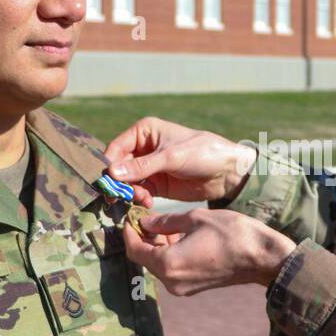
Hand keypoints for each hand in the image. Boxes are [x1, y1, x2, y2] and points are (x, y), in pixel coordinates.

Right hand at [104, 117, 256, 206]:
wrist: (226, 172)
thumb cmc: (202, 153)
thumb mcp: (171, 157)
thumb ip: (142, 166)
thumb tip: (112, 172)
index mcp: (144, 132)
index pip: (116, 148)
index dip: (110, 165)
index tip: (109, 181)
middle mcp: (142, 148)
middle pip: (118, 167)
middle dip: (119, 182)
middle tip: (120, 197)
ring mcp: (148, 168)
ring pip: (126, 182)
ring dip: (129, 193)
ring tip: (141, 199)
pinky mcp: (156, 184)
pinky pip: (138, 193)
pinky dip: (139, 199)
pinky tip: (147, 203)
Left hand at [123, 208, 296, 294]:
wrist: (262, 258)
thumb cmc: (232, 234)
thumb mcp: (195, 218)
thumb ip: (165, 221)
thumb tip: (146, 222)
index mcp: (168, 264)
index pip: (134, 249)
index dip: (128, 232)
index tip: (131, 216)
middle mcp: (171, 281)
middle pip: (144, 258)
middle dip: (142, 238)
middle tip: (146, 217)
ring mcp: (182, 287)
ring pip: (158, 264)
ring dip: (157, 245)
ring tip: (165, 224)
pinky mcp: (193, 287)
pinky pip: (172, 269)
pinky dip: (169, 253)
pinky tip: (179, 236)